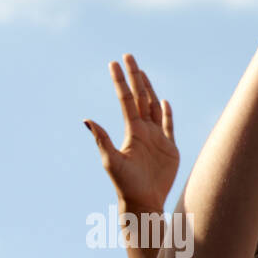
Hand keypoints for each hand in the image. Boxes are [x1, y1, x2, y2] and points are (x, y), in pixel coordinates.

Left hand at [85, 55, 178, 212]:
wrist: (144, 200)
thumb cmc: (126, 184)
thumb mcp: (112, 161)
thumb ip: (102, 139)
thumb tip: (86, 119)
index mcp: (132, 131)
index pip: (126, 100)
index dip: (120, 81)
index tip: (113, 63)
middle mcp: (144, 131)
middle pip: (140, 98)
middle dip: (134, 77)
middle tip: (128, 56)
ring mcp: (157, 138)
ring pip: (153, 107)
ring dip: (148, 89)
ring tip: (142, 72)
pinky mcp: (170, 149)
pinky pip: (169, 126)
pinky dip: (166, 114)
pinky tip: (163, 102)